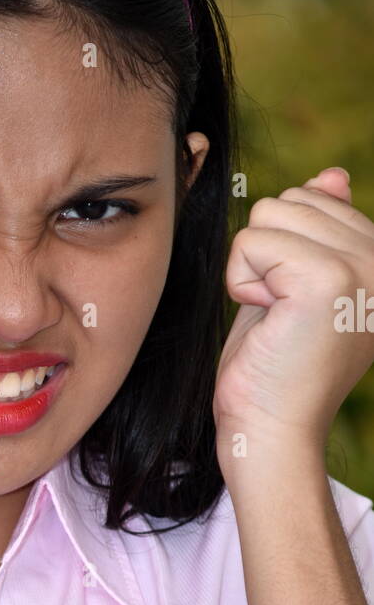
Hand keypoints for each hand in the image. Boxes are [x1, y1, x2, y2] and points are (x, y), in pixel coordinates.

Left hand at [213, 167, 373, 473]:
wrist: (272, 428)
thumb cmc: (276, 365)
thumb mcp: (299, 285)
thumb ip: (320, 230)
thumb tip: (332, 176)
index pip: (314, 197)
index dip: (281, 249)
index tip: (295, 304)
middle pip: (290, 199)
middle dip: (265, 253)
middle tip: (281, 311)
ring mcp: (361, 267)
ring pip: (268, 215)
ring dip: (252, 268)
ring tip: (275, 315)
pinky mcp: (327, 279)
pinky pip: (252, 243)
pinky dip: (242, 283)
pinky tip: (268, 319)